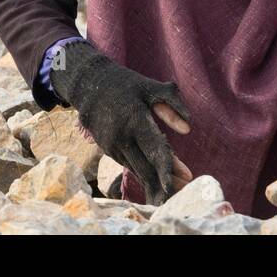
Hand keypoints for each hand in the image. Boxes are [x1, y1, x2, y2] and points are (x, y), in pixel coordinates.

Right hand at [49, 40, 192, 205]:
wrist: (87, 85)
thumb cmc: (125, 84)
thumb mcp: (149, 87)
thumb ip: (171, 103)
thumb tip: (188, 128)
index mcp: (134, 119)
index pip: (155, 149)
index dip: (169, 167)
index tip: (185, 179)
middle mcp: (121, 137)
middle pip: (146, 168)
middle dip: (166, 183)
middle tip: (186, 189)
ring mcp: (111, 146)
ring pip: (137, 171)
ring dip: (155, 182)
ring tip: (173, 192)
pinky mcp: (107, 150)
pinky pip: (129, 165)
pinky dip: (143, 172)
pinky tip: (157, 179)